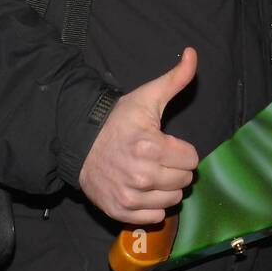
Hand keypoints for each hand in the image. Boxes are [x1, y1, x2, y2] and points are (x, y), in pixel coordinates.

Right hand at [79, 48, 200, 224]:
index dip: (182, 150)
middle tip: (158, 159)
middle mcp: (142, 175)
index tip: (167, 144)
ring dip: (166, 188)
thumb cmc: (116, 121)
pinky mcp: (121, 211)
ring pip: (173, 200)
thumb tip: (193, 54)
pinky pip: (155, 217)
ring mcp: (131, 196)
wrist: (78, 143)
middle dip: (176, 169)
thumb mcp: (147, 97)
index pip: (192, 159)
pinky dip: (152, 206)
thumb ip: (175, 79)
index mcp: (152, 147)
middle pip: (184, 181)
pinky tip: (142, 189)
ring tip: (150, 173)